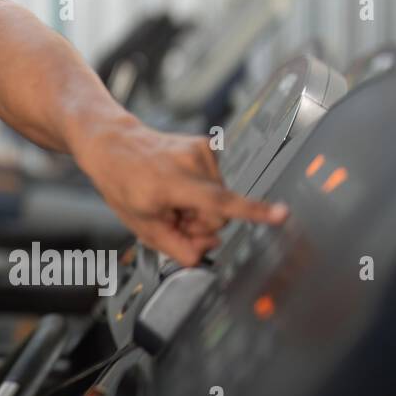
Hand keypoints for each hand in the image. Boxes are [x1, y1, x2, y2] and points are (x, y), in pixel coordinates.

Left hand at [72, 118, 288, 266]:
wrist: (113, 143)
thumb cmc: (122, 181)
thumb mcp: (140, 225)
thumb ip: (177, 247)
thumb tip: (206, 252)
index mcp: (170, 184)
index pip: (219, 202)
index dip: (253, 212)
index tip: (282, 214)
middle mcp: (189, 164)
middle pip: (220, 214)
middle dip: (200, 224)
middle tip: (173, 217)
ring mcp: (200, 151)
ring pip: (220, 198)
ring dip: (199, 206)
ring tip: (172, 198)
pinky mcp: (206, 145)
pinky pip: (216, 182)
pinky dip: (201, 189)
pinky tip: (179, 186)